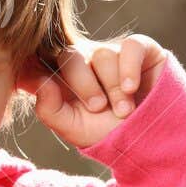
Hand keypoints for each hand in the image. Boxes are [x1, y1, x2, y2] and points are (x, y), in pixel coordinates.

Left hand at [17, 34, 168, 149]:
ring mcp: (112, 52)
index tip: (34, 83)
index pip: (44, 61)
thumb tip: (41, 83)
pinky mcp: (141, 49)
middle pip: (71, 55)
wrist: (151, 139)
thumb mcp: (75, 130)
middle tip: (98, 108)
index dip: (37, 68)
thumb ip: (50, 110)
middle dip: (84, 85)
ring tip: (125, 112)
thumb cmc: (110, 133)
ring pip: (103, 55)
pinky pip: (130, 46)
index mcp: (64, 77)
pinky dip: (129, 68)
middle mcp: (86, 60)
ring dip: (113, 87)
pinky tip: (132, 89)